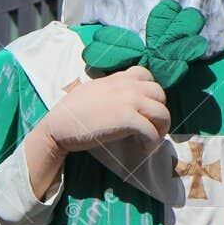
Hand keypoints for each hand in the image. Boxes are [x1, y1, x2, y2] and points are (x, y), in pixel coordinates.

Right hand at [25, 66, 169, 170]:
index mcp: (119, 77)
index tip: (145, 109)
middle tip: (151, 128)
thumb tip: (122, 99)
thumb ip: (112, 88)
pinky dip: (152, 143)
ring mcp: (129, 101)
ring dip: (161, 129)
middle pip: (161, 95)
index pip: (148, 76)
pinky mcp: (128, 120)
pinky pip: (152, 132)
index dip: (152, 94)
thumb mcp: (95, 89)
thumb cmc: (73, 110)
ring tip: (150, 141)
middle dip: (159, 112)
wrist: (60, 124)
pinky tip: (143, 148)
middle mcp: (128, 86)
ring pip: (163, 113)